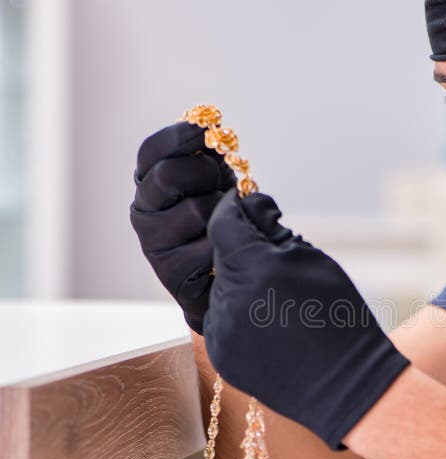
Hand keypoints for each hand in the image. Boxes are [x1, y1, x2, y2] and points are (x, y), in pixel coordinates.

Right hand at [130, 121, 237, 332]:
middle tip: (222, 183)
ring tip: (226, 223)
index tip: (206, 127)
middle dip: (205, 173)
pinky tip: (225, 249)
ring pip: (195, 210)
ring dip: (221, 212)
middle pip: (169, 175)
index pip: (151, 152)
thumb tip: (213, 125)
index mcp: (149, 182)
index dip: (178, 136)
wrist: (230, 273)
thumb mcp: (216, 181)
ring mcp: (152, 243)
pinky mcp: (170, 273)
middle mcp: (143, 210)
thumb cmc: (222, 220)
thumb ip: (209, 155)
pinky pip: (207, 245)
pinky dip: (225, 243)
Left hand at [202, 191, 409, 450]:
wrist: (346, 384)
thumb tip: (247, 207)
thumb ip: (273, 232)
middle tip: (275, 262)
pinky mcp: (219, 353)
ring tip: (279, 302)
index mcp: (255, 269)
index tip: (245, 204)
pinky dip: (240, 314)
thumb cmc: (339, 318)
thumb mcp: (314, 262)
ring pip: (220, 289)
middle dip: (243, 251)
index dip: (235, 208)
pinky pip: (221, 320)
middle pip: (221, 256)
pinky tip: (271, 325)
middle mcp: (229, 299)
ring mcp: (219, 331)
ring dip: (240, 284)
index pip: (224, 222)